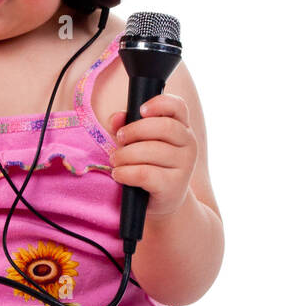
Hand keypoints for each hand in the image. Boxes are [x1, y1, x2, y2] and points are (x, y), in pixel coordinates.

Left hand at [108, 95, 197, 220]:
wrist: (162, 202)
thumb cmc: (149, 166)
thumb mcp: (138, 144)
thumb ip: (127, 126)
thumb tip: (116, 118)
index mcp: (182, 128)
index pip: (178, 107)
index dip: (160, 103)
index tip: (141, 110)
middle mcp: (188, 144)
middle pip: (163, 127)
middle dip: (134, 131)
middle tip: (119, 139)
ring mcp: (185, 166)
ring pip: (152, 151)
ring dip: (125, 155)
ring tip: (116, 161)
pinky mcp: (174, 186)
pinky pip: (145, 173)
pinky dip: (126, 173)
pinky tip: (118, 174)